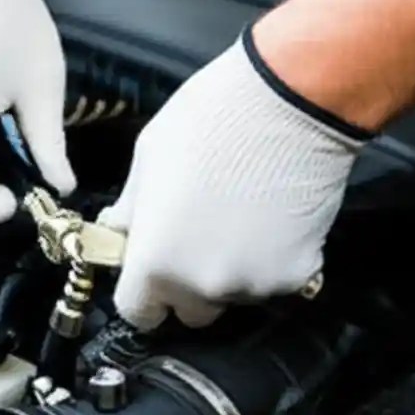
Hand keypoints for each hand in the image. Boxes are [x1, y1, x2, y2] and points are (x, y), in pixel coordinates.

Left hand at [98, 30, 364, 329]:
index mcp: (154, 262)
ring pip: (232, 295)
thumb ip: (131, 212)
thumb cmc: (208, 122)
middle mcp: (201, 285)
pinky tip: (270, 218)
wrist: (287, 102)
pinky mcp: (297, 274)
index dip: (143, 294)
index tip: (149, 276)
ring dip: (230, 270)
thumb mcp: (146, 162)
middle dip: (186, 284)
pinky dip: (271, 259)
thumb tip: (117, 232)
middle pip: (188, 310)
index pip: (137, 311)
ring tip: (237, 217)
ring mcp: (252, 284)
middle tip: (197, 236)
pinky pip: (273, 280)